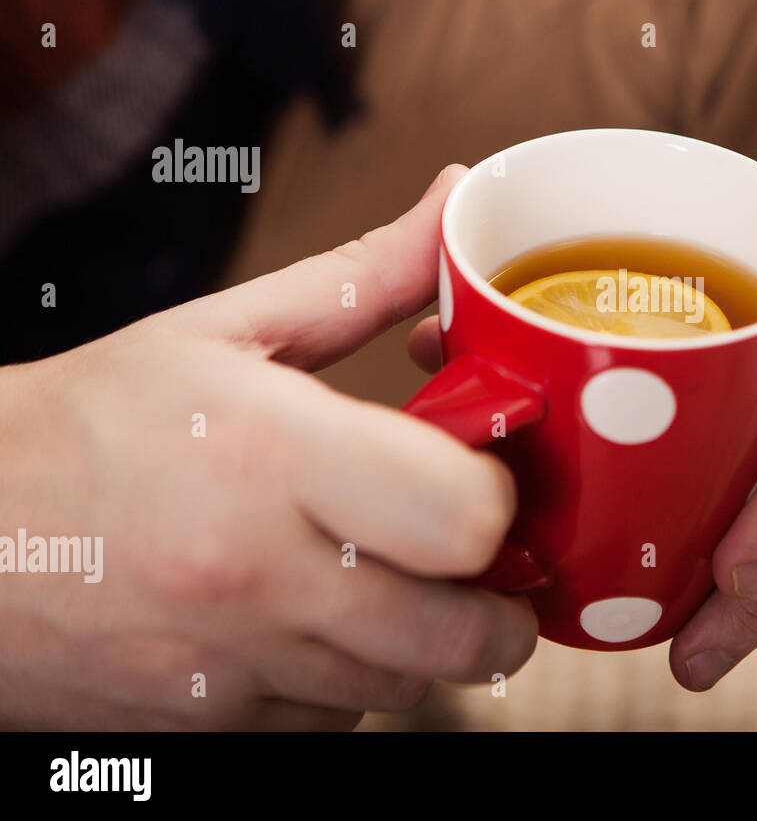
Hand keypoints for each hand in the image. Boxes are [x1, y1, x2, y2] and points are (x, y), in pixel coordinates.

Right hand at [0, 165, 536, 728]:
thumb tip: (454, 202)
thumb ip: (364, 276)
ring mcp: (233, 668)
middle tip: (473, 552)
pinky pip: (335, 719)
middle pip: (465, 635)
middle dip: (497, 599)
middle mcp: (259, 577)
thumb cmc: (85, 425)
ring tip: (381, 573)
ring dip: (422, 637)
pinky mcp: (211, 727)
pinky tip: (309, 620)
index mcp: (271, 456)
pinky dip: (348, 678)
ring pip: (407, 685)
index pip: (466, 517)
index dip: (500, 501)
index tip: (485, 478)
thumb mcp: (220, 330)